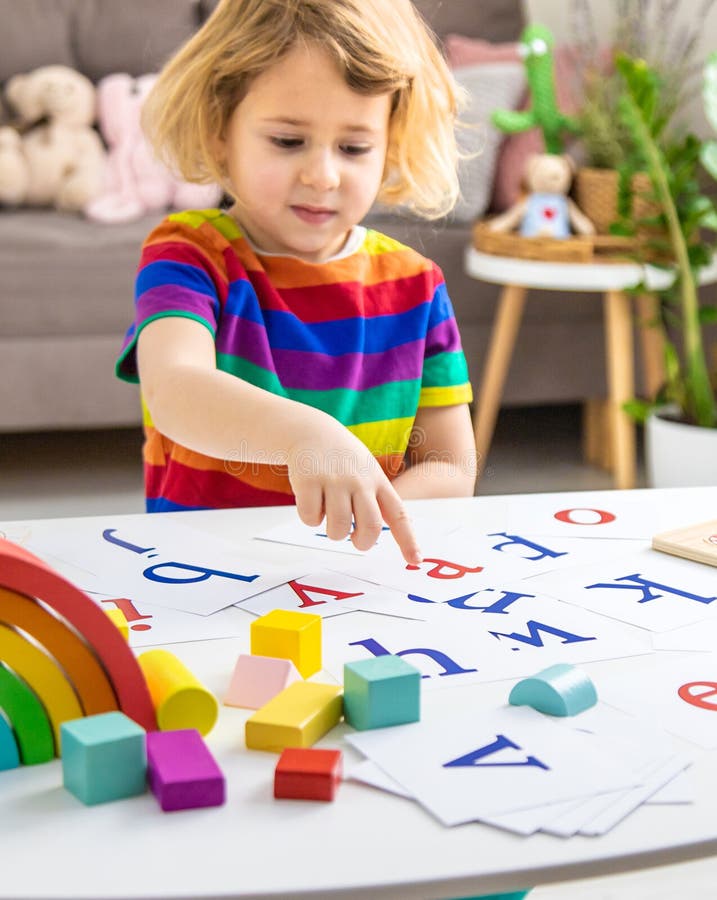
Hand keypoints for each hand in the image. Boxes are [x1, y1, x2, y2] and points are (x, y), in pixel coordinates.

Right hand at [286, 422, 420, 564]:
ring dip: (332, 531)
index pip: (398, 514)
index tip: (415, 560)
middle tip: (354, 539)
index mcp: (378, 481)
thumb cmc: (342, 460)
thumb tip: (373, 536)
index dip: (408, 540)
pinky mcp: (310, 480)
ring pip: (338, 529)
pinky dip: (309, 517)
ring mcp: (335, 480)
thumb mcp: (366, 472)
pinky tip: (311, 499)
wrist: (312, 431)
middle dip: (362, 542)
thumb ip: (374, 500)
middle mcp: (360, 481)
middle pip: (370, 528)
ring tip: (328, 513)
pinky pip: (311, 519)